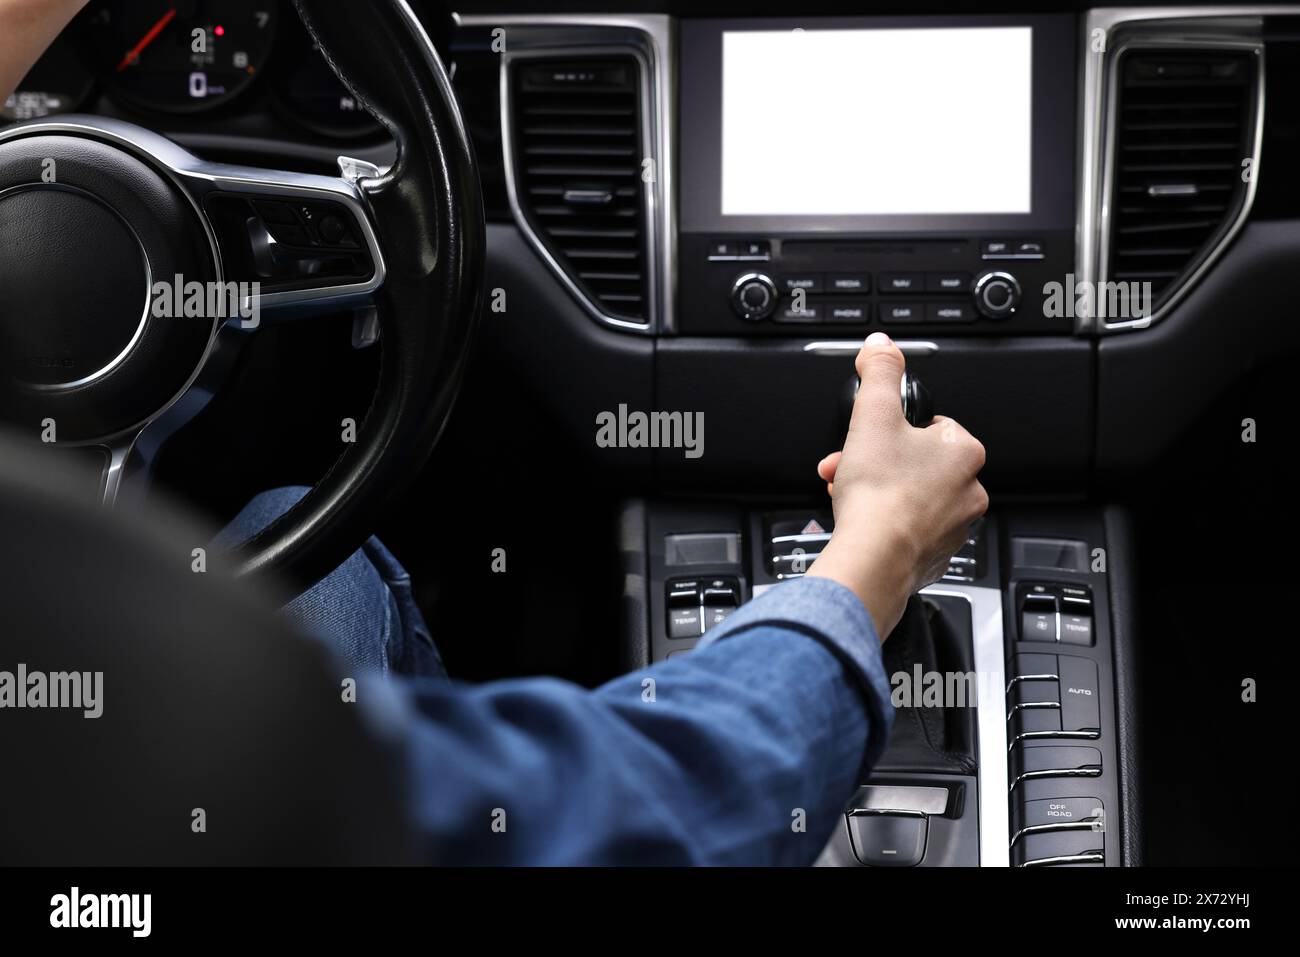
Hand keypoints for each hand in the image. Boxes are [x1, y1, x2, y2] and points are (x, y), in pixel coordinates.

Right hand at [806, 332, 987, 639]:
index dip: (890, 429)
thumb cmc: (880, 495)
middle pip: (914, 464)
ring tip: (850, 495)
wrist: (875, 559)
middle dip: (876, 463)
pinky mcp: (934, 556)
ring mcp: (954, 527)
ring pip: (910, 497)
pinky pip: (907, 531)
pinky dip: (884, 524)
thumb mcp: (873, 415)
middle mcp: (969, 491)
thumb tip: (881, 346)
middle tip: (851, 467)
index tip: (868, 438)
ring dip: (877, 491)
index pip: (929, 426)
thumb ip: (879, 372)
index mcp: (964, 452)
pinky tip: (863, 523)